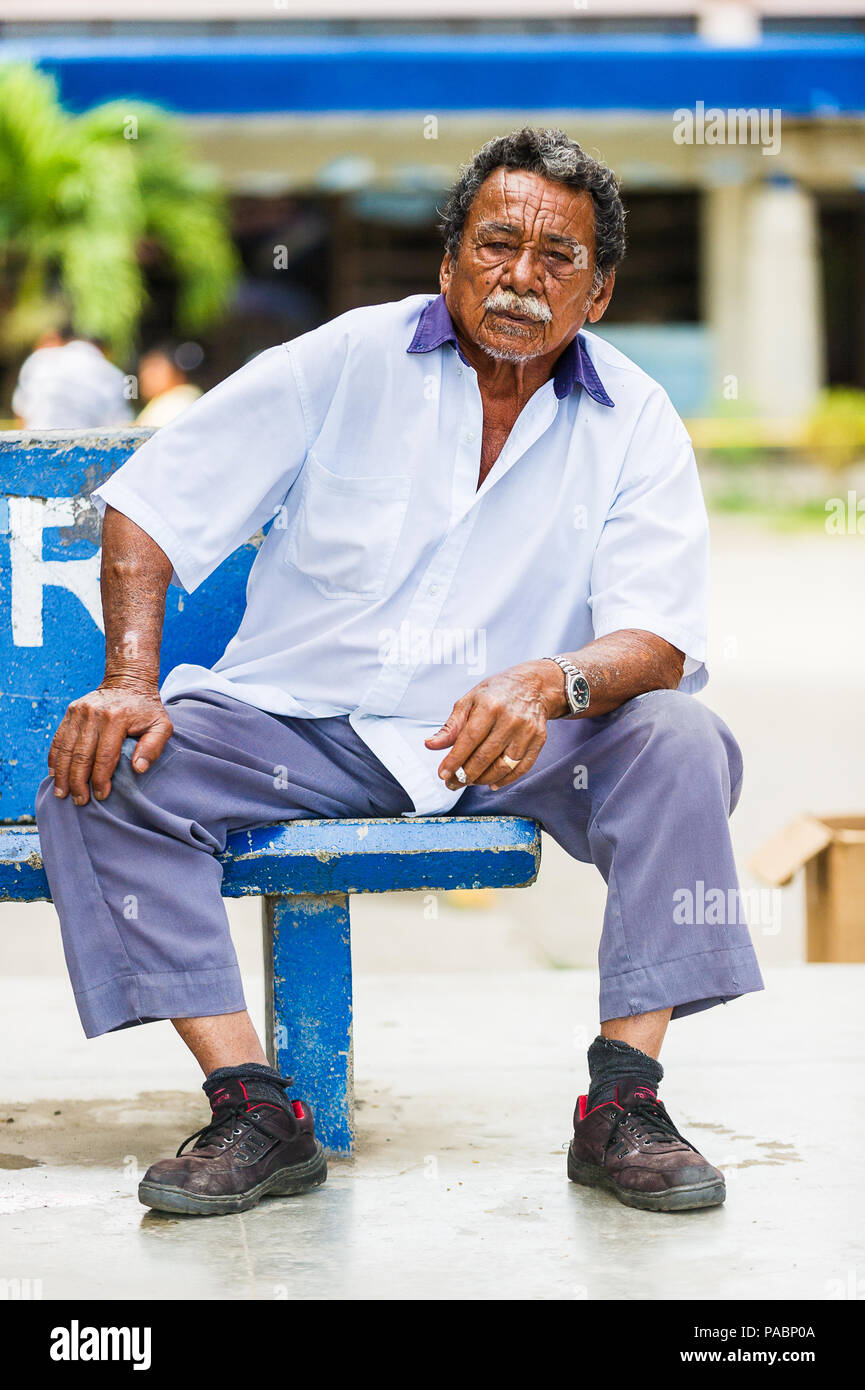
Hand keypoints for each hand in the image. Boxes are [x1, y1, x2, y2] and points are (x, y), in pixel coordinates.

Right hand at [48, 683, 173, 806]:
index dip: (101, 779)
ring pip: (66, 749)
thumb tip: (138, 768)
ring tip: (62, 793)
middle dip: (79, 782)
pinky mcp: (71, 711)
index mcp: (117, 718)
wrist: (128, 682)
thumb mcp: (161, 726)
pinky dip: (55, 758)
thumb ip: (153, 747)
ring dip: (62, 774)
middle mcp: (94, 714)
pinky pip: (59, 739)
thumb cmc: (146, 710)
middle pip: (81, 755)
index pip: (104, 756)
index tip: (101, 795)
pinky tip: (54, 774)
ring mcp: (80, 712)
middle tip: (80, 801)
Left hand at [424, 660, 564, 791]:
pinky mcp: (539, 740)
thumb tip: (430, 745)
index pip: (469, 740)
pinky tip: (492, 783)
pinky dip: (505, 780)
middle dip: (465, 775)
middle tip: (452, 783)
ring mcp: (527, 731)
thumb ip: (451, 726)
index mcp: (490, 707)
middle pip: (485, 757)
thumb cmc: (496, 693)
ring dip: (483, 780)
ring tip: (469, 782)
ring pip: (503, 767)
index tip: (443, 774)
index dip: (455, 760)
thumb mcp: (469, 701)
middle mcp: (510, 719)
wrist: (533, 685)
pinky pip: (521, 768)